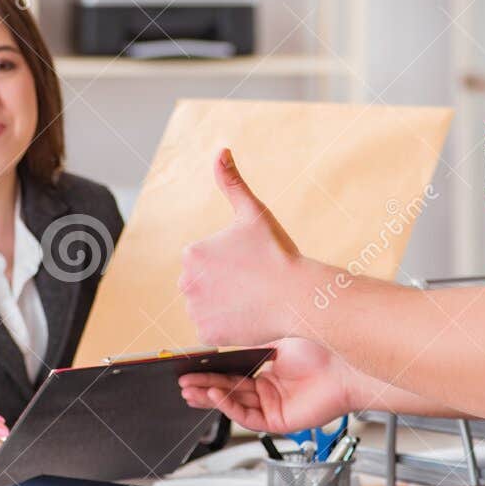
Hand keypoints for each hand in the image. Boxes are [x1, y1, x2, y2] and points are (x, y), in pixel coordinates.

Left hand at [178, 148, 304, 346]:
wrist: (298, 296)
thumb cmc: (278, 253)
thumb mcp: (254, 212)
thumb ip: (232, 182)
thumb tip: (220, 151)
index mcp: (193, 252)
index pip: (205, 261)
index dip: (229, 263)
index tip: (249, 264)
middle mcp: (186, 281)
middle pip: (202, 284)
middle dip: (222, 284)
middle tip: (252, 283)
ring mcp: (196, 310)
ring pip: (207, 306)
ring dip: (223, 305)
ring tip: (251, 299)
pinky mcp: (207, 334)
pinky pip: (212, 329)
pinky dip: (227, 326)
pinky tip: (247, 316)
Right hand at [178, 337, 353, 435]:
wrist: (346, 362)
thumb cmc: (322, 346)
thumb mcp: (276, 337)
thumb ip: (250, 340)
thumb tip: (224, 332)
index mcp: (269, 369)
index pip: (233, 372)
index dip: (211, 371)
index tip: (191, 366)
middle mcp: (270, 388)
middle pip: (229, 390)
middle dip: (203, 385)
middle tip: (182, 381)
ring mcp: (275, 405)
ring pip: (235, 405)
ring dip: (211, 397)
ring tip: (191, 389)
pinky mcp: (281, 421)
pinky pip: (249, 417)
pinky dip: (230, 406)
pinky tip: (216, 394)